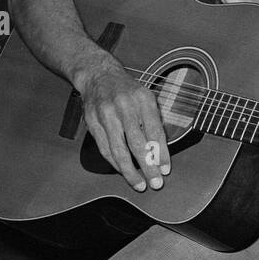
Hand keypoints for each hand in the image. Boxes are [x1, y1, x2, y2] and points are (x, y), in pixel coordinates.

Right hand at [79, 64, 170, 191]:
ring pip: (118, 150)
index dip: (161, 153)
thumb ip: (154, 121)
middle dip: (147, 166)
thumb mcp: (147, 98)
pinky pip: (105, 149)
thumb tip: (161, 151)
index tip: (166, 169)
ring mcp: (106, 115)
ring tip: (139, 184)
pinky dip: (115, 163)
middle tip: (156, 183)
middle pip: (137, 143)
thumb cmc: (127, 90)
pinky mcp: (92, 123)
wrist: (98, 76)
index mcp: (143, 99)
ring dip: (130, 171)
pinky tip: (124, 172)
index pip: (155, 131)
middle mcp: (124, 107)